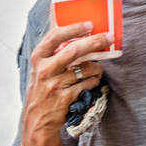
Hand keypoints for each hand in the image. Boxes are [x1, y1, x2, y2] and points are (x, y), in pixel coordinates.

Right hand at [20, 21, 109, 145]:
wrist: (37, 120)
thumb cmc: (41, 90)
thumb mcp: (40, 69)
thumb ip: (53, 53)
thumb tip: (77, 35)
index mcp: (38, 57)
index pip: (55, 36)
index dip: (74, 28)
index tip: (89, 24)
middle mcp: (45, 69)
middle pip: (74, 50)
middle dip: (95, 41)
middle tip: (109, 37)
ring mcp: (55, 84)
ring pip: (85, 68)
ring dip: (96, 67)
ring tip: (97, 69)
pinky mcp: (65, 97)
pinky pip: (87, 83)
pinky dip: (94, 81)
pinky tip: (92, 81)